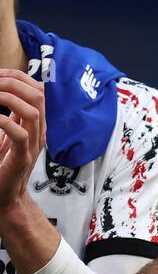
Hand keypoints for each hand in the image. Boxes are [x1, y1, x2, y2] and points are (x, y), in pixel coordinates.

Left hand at [0, 69, 46, 213]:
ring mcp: (32, 145)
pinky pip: (19, 134)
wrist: (6, 197)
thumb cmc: (2, 167)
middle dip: (12, 82)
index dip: (16, 76)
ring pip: (32, 111)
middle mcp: (37, 132)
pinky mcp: (22, 158)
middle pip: (38, 95)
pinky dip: (3, 121)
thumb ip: (7, 118)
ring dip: (8, 98)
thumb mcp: (5, 135)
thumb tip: (0, 96)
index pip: (36, 89)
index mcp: (34, 124)